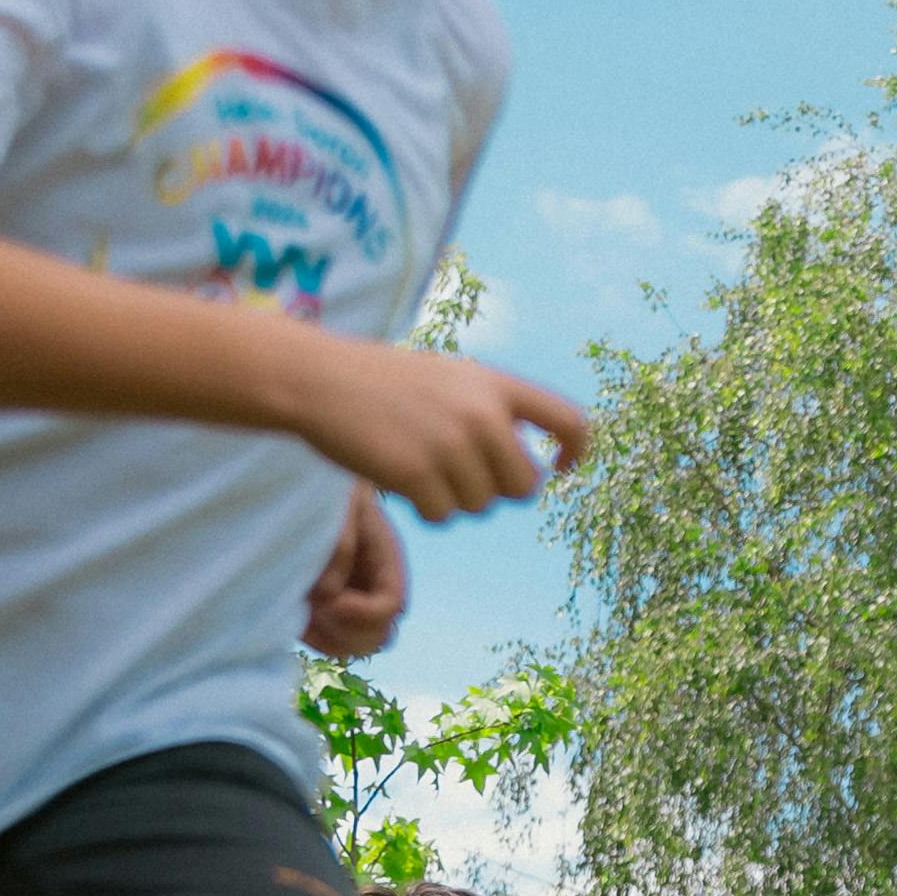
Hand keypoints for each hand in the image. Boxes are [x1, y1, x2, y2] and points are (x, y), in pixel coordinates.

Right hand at [291, 340, 591, 523]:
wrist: (320, 379)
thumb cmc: (385, 383)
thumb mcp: (450, 379)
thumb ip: (492, 413)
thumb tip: (530, 475)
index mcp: (496, 385)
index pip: (568, 420)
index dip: (575, 450)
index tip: (560, 466)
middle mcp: (482, 415)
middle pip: (525, 486)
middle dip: (499, 491)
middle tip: (463, 476)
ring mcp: (450, 446)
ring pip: (481, 506)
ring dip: (455, 498)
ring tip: (420, 465)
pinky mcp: (417, 474)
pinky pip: (443, 516)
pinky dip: (425, 509)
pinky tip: (400, 479)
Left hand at [301, 492, 406, 656]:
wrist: (305, 485)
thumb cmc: (324, 487)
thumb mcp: (341, 504)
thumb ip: (342, 543)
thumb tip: (329, 594)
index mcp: (385, 561)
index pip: (390, 606)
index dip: (363, 613)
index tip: (331, 601)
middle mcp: (372, 587)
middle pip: (378, 636)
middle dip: (346, 629)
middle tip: (317, 606)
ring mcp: (350, 601)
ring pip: (353, 646)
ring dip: (328, 635)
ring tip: (303, 607)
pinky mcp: (324, 610)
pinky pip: (327, 643)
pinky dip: (312, 636)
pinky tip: (294, 612)